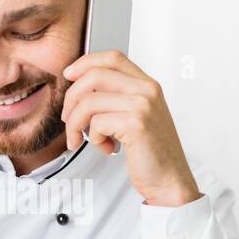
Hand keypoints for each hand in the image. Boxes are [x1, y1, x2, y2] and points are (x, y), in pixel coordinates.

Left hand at [61, 51, 201, 207]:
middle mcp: (147, 91)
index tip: (69, 75)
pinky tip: (105, 147)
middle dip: (71, 98)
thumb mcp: (136, 116)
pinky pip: (96, 123)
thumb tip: (79, 87)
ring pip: (88, 101)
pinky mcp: (136, 124)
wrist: (170, 180)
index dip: (85, 63)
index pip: (112, 58)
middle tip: (68, 119)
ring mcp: (143, 105)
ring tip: (80, 138)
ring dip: (75, 123)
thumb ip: (116, 98)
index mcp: (148, 85)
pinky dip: (92, 138)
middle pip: (94, 76)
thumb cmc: (152, 152)